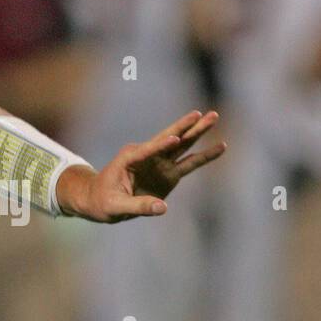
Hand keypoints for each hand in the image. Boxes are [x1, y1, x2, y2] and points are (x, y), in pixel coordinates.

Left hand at [60, 110, 226, 222]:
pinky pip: (190, 163)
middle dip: (186, 126)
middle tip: (203, 113)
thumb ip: (138, 206)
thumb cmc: (102, 201)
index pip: (147, 150)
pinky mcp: (169, 174)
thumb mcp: (115, 205)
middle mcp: (147, 156)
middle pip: (170, 138)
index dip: (160, 145)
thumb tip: (163, 207)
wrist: (100, 201)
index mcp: (129, 158)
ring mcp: (159, 164)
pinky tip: (221, 146)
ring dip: (198, 132)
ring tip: (215, 117)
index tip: (175, 138)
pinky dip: (205, 156)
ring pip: (183, 145)